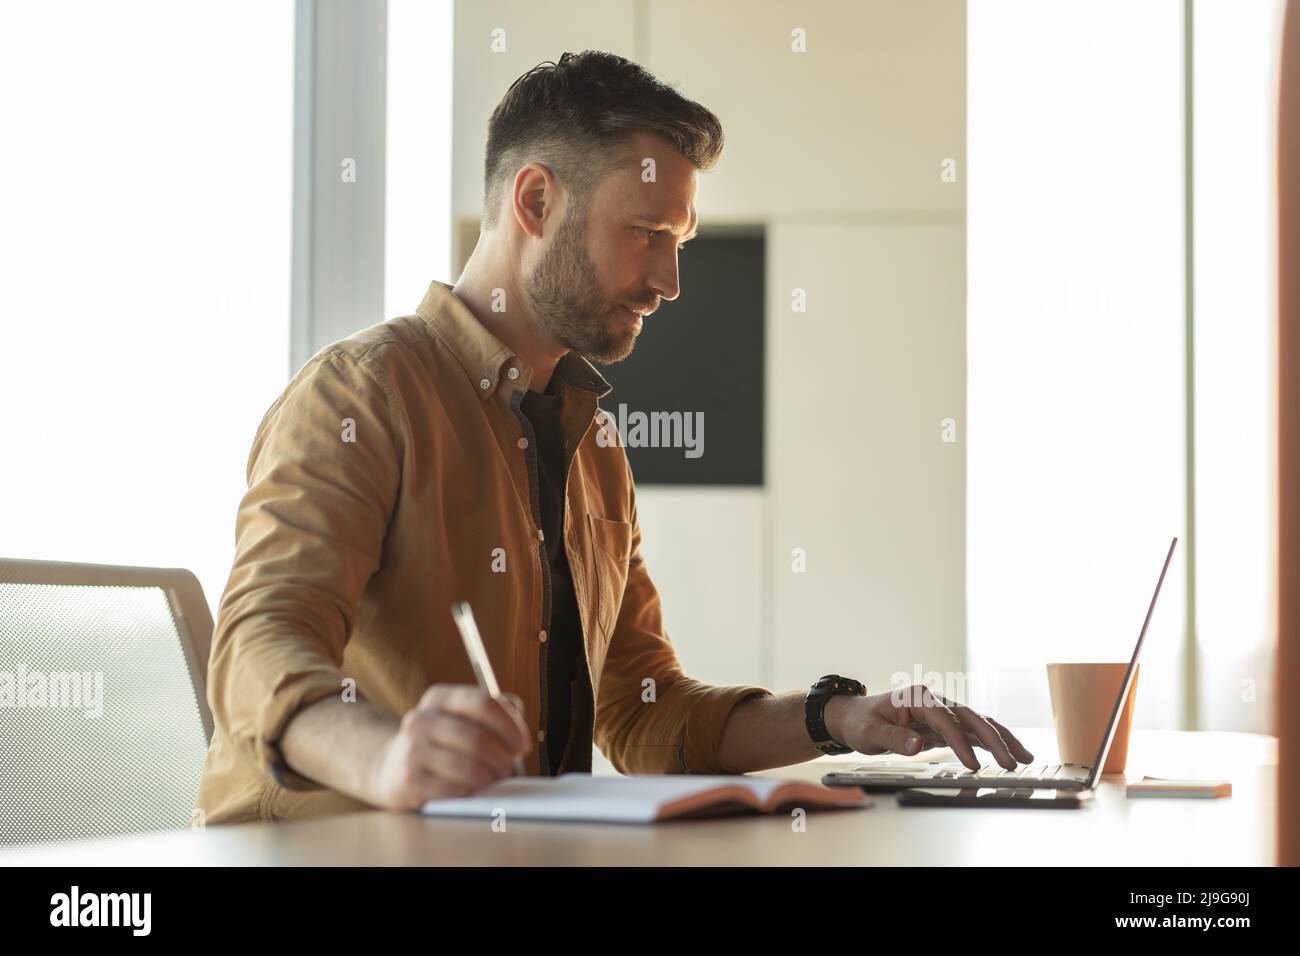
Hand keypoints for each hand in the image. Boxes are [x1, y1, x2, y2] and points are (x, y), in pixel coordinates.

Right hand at [365, 684, 531, 810]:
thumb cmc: (441, 744)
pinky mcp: (407, 779)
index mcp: (439, 698)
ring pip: (468, 767)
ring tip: (492, 780)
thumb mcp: (462, 719)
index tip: (522, 745)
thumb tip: (519, 729)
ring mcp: (411, 749)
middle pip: (478, 738)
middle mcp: (421, 719)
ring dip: (490, 778)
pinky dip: (469, 792)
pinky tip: (470, 790)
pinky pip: (452, 789)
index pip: (483, 703)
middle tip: (508, 768)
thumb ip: (496, 713)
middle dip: (503, 758)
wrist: (390, 768)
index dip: (510, 725)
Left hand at [824, 684, 1032, 770]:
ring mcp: (942, 711)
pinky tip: (1007, 754)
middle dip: (995, 739)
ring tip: (1025, 758)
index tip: (973, 765)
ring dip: (1002, 739)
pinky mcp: (944, 724)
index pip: (946, 720)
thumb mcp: (869, 733)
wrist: (855, 717)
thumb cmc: (861, 723)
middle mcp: (935, 700)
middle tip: (1013, 763)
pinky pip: (972, 732)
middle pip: (971, 717)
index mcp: (918, 697)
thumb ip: (893, 739)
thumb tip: (918, 745)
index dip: (960, 742)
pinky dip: (990, 742)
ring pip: (978, 722)